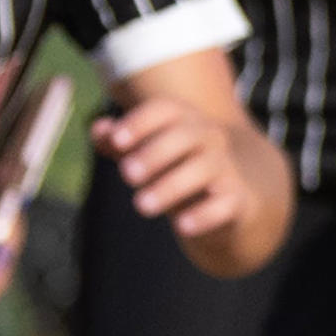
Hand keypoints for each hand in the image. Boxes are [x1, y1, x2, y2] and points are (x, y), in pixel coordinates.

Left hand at [94, 97, 258, 243]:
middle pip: (186, 135)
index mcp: (184, 120)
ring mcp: (226, 168)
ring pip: (204, 169)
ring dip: (171, 186)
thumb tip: (98, 130)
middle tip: (126, 174)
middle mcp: (208, 138)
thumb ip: (118, 141)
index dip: (140, 122)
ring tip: (141, 205)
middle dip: (155, 153)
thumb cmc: (176, 167)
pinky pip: (225, 204)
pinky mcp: (236, 199)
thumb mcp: (145, 152)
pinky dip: (205, 215)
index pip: (166, 110)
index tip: (116, 140)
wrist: (230, 196)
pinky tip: (182, 226)